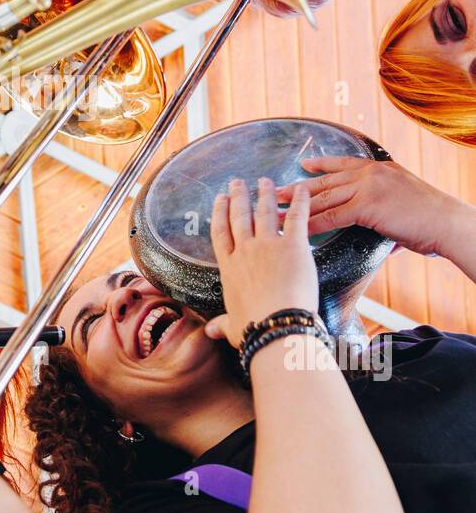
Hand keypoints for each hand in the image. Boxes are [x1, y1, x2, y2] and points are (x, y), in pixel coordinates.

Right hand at [205, 177, 317, 345]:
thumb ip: (222, 323)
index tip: (219, 200)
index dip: (219, 214)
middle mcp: (245, 250)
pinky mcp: (293, 246)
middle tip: (237, 182)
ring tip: (265, 181)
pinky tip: (302, 190)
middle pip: (239, 216)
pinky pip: (296, 217)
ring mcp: (268, 245)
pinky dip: (300, 201)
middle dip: (238, 197)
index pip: (221, 233)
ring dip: (264, 194)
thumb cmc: (254, 328)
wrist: (277, 325)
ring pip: (264, 212)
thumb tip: (210, 331)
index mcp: (229, 267)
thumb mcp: (233, 326)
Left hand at [276, 157, 462, 257]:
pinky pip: (333, 215)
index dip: (321, 165)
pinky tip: (297, 228)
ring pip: (325, 196)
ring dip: (298, 204)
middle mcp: (371, 173)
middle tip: (277, 191)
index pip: (344, 164)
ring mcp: (368, 186)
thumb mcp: (406, 211)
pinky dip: (313, 223)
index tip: (304, 165)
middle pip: (327, 180)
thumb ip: (389, 221)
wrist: (448, 223)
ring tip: (277, 209)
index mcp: (380, 170)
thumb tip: (388, 239)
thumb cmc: (432, 222)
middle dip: (299, 188)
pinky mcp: (367, 204)